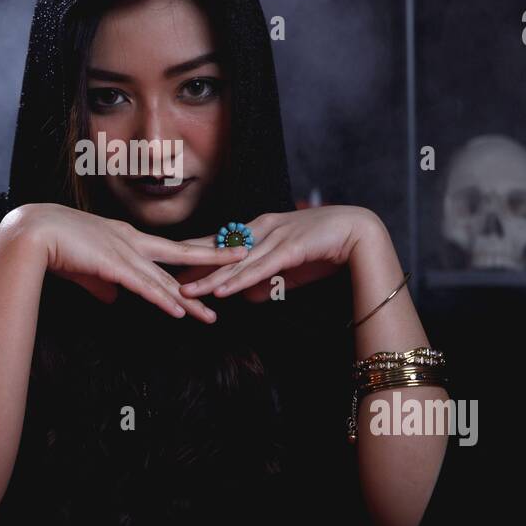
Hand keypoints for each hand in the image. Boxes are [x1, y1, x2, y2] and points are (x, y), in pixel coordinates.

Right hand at [6, 203, 247, 322]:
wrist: (33, 232)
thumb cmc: (54, 246)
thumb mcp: (86, 267)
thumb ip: (103, 283)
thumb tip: (115, 300)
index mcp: (126, 238)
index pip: (167, 252)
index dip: (192, 261)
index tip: (215, 264)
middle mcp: (132, 242)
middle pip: (179, 260)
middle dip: (211, 268)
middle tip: (240, 267)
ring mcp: (124, 253)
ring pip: (165, 279)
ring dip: (190, 299)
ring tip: (213, 313)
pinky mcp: (113, 266)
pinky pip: (144, 287)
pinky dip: (163, 300)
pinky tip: (180, 311)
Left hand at [177, 206, 383, 302]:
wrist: (359, 233)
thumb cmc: (325, 249)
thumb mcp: (288, 269)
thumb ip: (266, 281)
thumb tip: (245, 297)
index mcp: (261, 228)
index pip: (221, 242)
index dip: (197, 254)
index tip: (173, 266)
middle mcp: (263, 229)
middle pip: (221, 250)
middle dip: (193, 267)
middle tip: (166, 280)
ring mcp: (276, 237)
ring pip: (236, 263)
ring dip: (209, 278)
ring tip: (186, 291)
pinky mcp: (290, 248)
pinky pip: (260, 268)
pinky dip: (239, 280)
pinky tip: (221, 290)